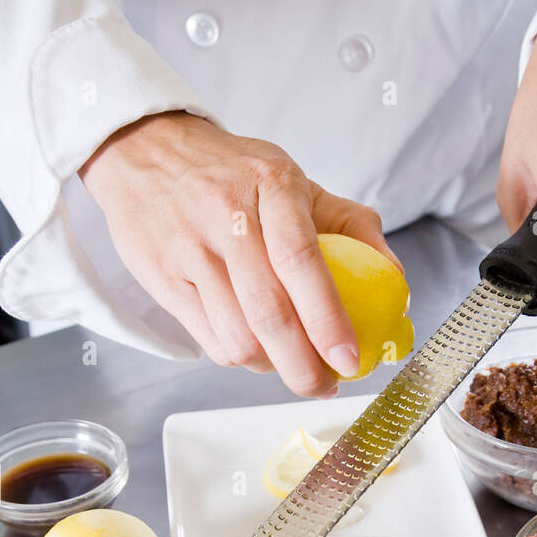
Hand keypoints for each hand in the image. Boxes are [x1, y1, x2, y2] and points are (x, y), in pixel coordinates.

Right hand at [80, 112, 401, 394]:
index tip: (349, 358)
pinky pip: (210, 341)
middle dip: (304, 366)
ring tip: (288, 363)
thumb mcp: (294, 181)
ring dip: (271, 367)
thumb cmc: (232, 174)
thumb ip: (350, 225)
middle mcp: (227, 215)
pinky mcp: (162, 278)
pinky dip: (240, 358)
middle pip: (269, 313)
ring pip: (238, 338)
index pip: (301, 260)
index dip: (328, 318)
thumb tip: (393, 277)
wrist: (142, 151)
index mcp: (271, 184)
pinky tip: (254, 349)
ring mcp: (190, 249)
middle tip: (324, 385)